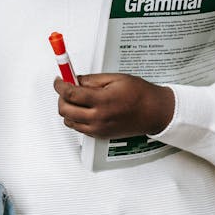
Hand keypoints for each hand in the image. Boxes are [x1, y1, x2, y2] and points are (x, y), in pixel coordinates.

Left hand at [54, 73, 174, 138]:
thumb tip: (75, 79)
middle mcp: (98, 117)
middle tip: (66, 88)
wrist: (155, 112)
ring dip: (67, 108)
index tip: (59, 79)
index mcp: (102, 101)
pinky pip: (79, 128)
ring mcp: (99, 128)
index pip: (69, 93)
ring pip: (68, 121)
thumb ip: (92, 79)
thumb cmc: (141, 95)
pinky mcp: (100, 135)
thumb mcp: (115, 78)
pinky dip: (75, 118)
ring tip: (76, 99)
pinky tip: (83, 109)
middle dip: (61, 97)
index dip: (60, 85)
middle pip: (64, 109)